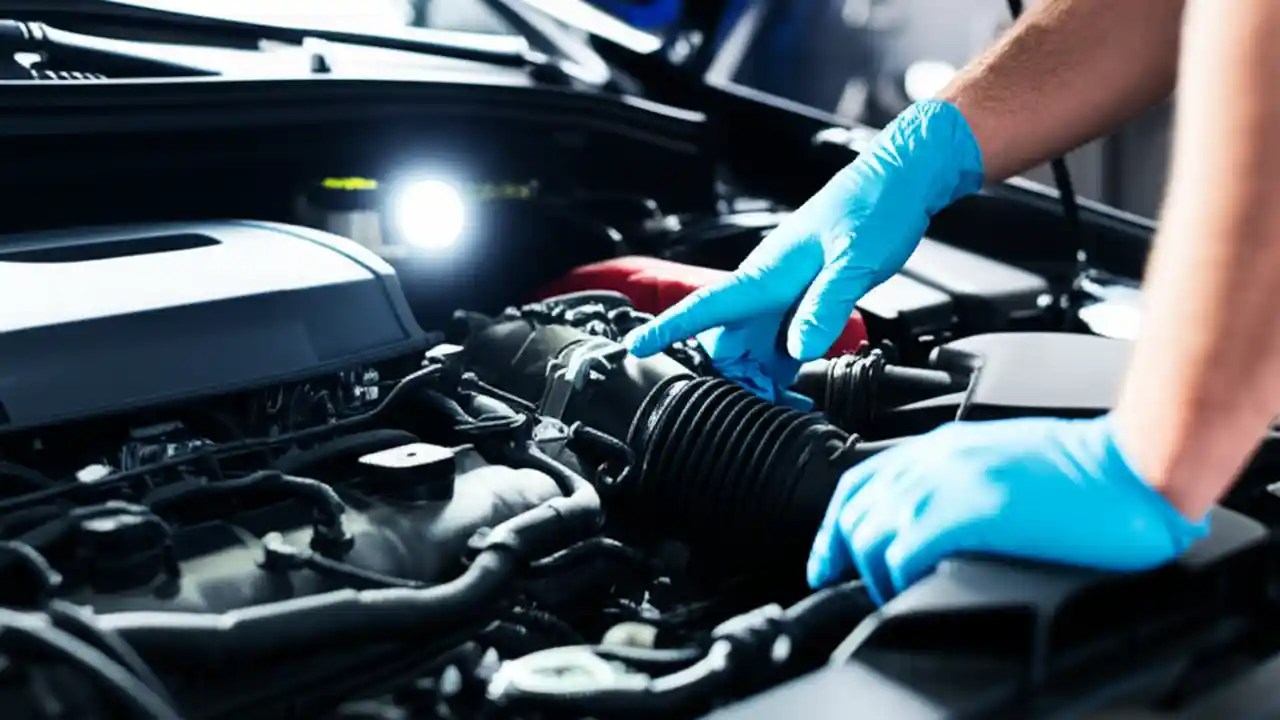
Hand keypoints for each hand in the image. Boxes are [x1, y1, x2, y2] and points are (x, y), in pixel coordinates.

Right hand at [627, 100, 984, 389]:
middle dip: (737, 383)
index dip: (667, 328)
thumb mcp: (856, 259)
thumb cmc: (875, 206)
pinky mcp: (802, 302)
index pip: (704, 306)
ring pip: (751, 351)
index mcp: (766, 274)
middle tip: (772, 411)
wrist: (899, 183)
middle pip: (726, 346)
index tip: (636, 346)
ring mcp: (781, 297)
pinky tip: (802, 389)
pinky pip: (779, 346)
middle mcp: (765, 288)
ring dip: (763, 382)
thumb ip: (826, 304)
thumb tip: (800, 348)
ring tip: (794, 409)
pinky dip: (784, 372)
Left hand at [807, 416, 1209, 604]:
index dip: (835, 523)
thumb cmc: (1086, 471)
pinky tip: (911, 589)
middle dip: (838, 551)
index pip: (861, 481)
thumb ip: (961, 482)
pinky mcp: (970, 512)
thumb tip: (936, 521)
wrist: (1134, 470)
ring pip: (868, 533)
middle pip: (853, 508)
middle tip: (841, 583)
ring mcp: (949, 483)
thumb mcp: (1003, 463)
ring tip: (890, 593)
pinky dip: (895, 578)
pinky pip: (902, 551)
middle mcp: (936, 459)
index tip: (827, 555)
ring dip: (872, 571)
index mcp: (944, 446)